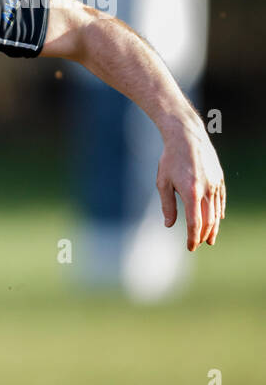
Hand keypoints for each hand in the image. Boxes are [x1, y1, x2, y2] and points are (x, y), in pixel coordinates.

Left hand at [156, 117, 225, 249]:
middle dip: (205, 235)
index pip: (195, 222)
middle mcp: (206, 189)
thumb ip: (167, 205)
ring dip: (214, 226)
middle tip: (200, 244)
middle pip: (209, 220)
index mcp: (191, 192)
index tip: (190, 247)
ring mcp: (215, 183)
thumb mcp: (163, 182)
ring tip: (210, 237)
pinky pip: (221, 199)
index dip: (193, 237)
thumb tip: (169, 224)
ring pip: (217, 211)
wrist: (187, 137)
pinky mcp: (219, 178)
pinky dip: (219, 211)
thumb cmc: (170, 160)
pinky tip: (217, 218)